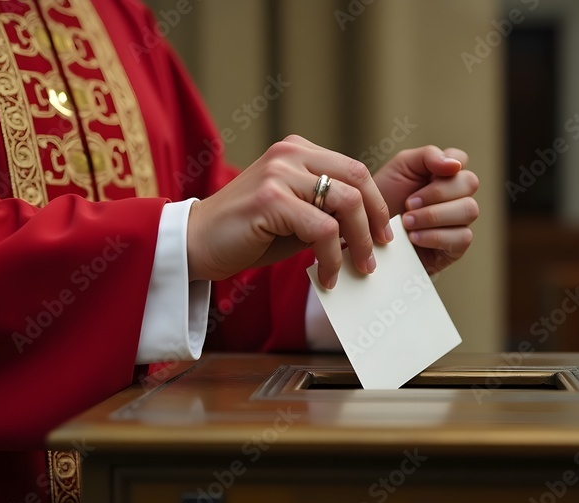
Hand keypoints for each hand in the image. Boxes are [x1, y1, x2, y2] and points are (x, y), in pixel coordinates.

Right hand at [187, 135, 391, 288]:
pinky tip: (327, 276)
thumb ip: (326, 211)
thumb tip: (368, 230)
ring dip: (358, 242)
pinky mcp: (270, 199)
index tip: (383, 235)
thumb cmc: (247, 234)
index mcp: (297, 151)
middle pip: (357, 178)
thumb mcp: (294, 215)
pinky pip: (323, 229)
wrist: (196, 244)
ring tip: (357, 269)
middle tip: (377, 253)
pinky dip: (332, 257)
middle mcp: (289, 154)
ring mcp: (279, 173)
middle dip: (375, 220)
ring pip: (345, 203)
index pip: (354, 169)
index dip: (376, 203)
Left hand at [374, 146, 479, 273]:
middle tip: (408, 203)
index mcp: (443, 172)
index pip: (460, 159)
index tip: (424, 176)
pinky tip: (414, 238)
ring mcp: (458, 220)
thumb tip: (456, 165)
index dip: (445, 165)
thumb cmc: (384, 198)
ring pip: (470, 210)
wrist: (367, 233)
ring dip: (434, 215)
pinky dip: (436, 236)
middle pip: (470, 183)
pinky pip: (463, 238)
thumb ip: (428, 156)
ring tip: (407, 222)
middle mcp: (456, 195)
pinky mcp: (456, 246)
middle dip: (436, 193)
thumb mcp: (400, 167)